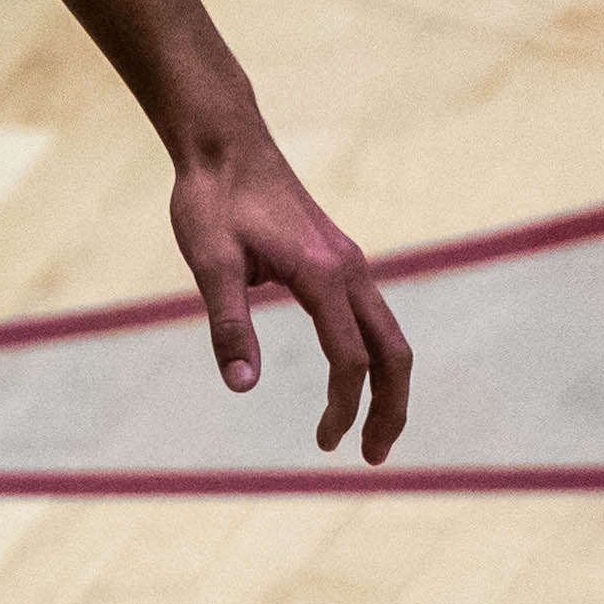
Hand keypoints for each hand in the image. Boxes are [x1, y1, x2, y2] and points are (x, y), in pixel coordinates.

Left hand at [167, 138, 412, 461]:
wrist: (225, 144)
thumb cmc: (212, 200)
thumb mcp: (209, 264)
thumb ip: (229, 324)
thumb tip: (243, 386)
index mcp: (322, 274)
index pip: (348, 358)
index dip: (343, 407)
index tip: (323, 444)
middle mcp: (349, 269)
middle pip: (394, 352)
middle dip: (390, 409)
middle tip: (372, 458)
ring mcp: (349, 263)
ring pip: (389, 335)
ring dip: (387, 387)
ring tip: (371, 435)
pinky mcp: (340, 260)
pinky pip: (372, 317)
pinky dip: (374, 357)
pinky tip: (353, 380)